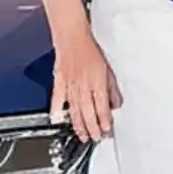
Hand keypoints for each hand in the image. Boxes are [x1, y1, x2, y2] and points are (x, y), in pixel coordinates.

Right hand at [52, 27, 122, 142]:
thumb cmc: (90, 48)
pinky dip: (56, 110)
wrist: (72, 36)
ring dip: (79, 125)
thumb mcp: (108, 68)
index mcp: (97, 82)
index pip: (102, 107)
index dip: (104, 121)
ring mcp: (69, 85)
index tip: (107, 130)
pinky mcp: (59, 81)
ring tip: (82, 136)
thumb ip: (112, 88)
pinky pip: (57, 99)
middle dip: (93, 128)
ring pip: (74, 110)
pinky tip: (57, 119)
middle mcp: (83, 85)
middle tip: (96, 138)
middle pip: (88, 112)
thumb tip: (116, 103)